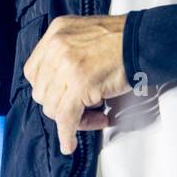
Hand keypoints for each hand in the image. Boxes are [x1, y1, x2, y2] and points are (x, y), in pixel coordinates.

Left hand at [23, 13, 129, 154]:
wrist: (143, 40)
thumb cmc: (122, 40)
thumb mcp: (83, 34)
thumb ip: (66, 52)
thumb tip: (58, 85)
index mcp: (56, 32)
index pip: (33, 71)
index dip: (47, 89)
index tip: (62, 95)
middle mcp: (56, 46)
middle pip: (42, 92)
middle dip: (61, 105)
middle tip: (84, 107)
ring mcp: (67, 65)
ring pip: (54, 108)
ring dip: (73, 118)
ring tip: (97, 113)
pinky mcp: (80, 85)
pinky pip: (66, 117)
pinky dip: (67, 134)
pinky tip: (70, 144)